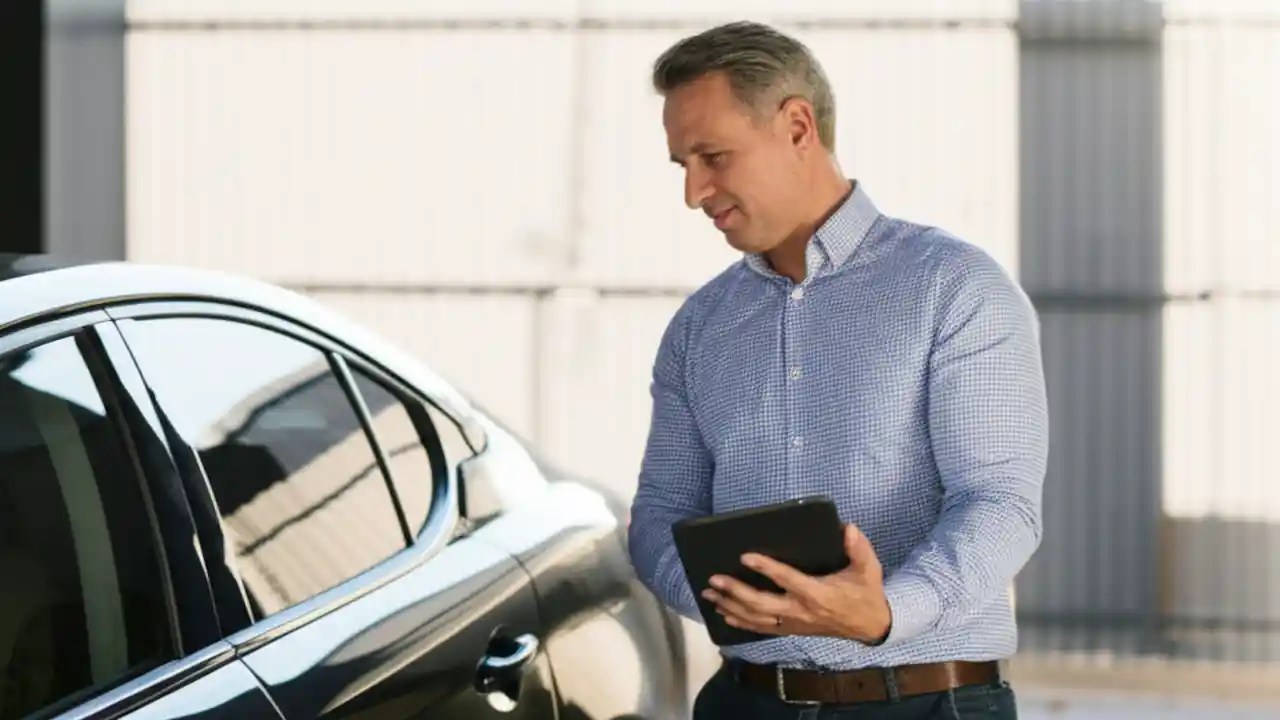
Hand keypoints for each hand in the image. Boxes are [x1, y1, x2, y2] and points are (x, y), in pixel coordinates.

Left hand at [701, 523, 891, 643]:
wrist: (870, 626)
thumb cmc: (865, 593)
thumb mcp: (868, 569)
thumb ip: (858, 548)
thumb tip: (847, 528)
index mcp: (817, 593)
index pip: (786, 579)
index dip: (766, 568)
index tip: (745, 556)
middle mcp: (800, 611)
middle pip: (761, 604)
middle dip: (736, 591)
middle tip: (714, 579)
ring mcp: (793, 623)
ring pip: (756, 618)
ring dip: (730, 606)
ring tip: (709, 594)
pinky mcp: (790, 629)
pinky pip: (761, 628)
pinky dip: (740, 622)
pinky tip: (723, 613)